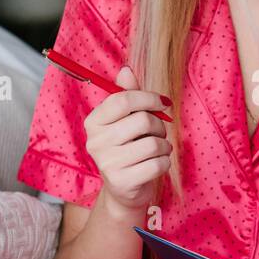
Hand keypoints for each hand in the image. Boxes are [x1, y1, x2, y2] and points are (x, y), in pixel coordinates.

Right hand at [82, 65, 172, 219]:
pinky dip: (164, 162)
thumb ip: (127, 95)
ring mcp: (107, 163)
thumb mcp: (125, 120)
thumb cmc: (128, 148)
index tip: (163, 103)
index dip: (149, 98)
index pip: (123, 99)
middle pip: (143, 120)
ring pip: (154, 143)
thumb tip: (126, 70)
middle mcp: (96, 142)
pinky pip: (158, 164)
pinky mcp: (122, 182)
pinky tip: (156, 164)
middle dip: (160, 125)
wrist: (124, 189)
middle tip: (158, 133)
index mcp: (94, 122)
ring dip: (164, 146)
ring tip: (157, 150)